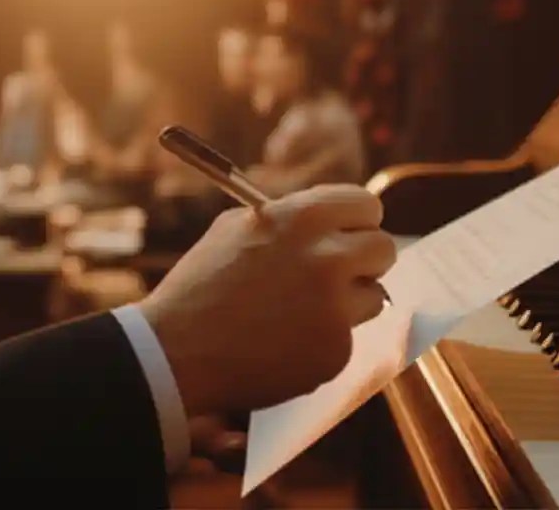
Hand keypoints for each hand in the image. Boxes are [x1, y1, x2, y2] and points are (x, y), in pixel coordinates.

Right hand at [139, 184, 394, 415]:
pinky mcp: (335, 352)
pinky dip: (322, 342)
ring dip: (346, 303)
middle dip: (365, 260)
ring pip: (372, 297)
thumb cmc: (200, 286)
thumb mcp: (236, 229)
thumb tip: (330, 221)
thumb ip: (290, 220)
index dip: (357, 220)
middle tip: (340, 272)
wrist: (174, 353)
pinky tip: (282, 344)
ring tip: (296, 313)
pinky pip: (345, 339)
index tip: (350, 232)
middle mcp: (328, 258)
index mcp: (304, 218)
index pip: (366, 205)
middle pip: (383, 249)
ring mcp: (336, 309)